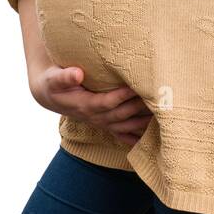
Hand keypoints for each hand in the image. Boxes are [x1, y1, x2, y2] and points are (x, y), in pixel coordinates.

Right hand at [29, 64, 152, 146]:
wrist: (51, 95)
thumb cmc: (53, 83)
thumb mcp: (53, 78)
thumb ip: (65, 77)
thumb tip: (77, 74)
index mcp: (84, 105)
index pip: (106, 102)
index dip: (121, 96)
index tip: (135, 87)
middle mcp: (95, 117)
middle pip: (121, 114)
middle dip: (139, 107)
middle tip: (157, 97)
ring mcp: (101, 122)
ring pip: (126, 125)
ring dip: (143, 122)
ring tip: (163, 115)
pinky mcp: (106, 123)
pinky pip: (123, 134)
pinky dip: (137, 137)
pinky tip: (154, 140)